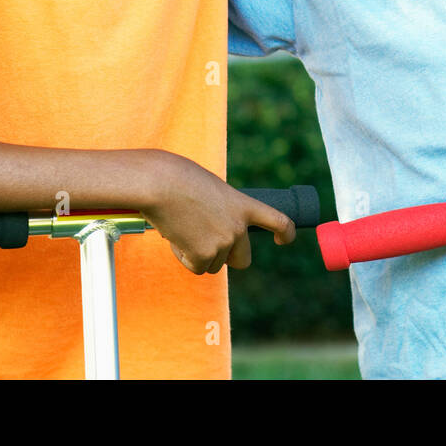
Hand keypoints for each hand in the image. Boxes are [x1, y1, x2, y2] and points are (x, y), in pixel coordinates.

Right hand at [140, 150, 295, 273]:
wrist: (160, 184)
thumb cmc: (179, 178)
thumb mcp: (212, 189)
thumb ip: (222, 210)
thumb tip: (212, 229)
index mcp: (244, 205)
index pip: (278, 221)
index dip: (285, 233)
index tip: (283, 240)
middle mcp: (239, 227)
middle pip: (243, 259)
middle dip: (227, 257)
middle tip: (206, 244)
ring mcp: (223, 242)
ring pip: (214, 264)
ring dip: (200, 254)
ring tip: (184, 228)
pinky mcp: (204, 255)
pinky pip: (196, 267)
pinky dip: (185, 257)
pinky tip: (177, 237)